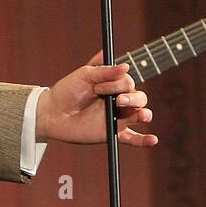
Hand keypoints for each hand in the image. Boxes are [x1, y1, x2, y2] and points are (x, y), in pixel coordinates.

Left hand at [34, 52, 157, 146]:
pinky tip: (152, 140)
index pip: (127, 82)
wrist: (52, 112)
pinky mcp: (113, 133)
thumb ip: (105, 71)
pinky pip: (132, 138)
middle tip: (118, 100)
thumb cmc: (68, 90)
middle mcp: (118, 100)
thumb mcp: (85, 75)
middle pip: (139, 97)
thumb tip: (126, 66)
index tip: (100, 88)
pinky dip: (143, 140)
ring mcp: (117, 117)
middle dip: (133, 98)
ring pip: (140, 115)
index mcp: (113, 84)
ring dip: (143, 113)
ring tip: (141, 115)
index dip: (117, 84)